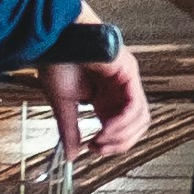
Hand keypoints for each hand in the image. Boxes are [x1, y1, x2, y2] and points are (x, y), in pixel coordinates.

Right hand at [41, 32, 150, 163]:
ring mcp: (126, 80)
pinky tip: (107, 127)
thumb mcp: (62, 104)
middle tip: (99, 148)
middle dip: (118, 143)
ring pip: (140, 118)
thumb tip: (71, 155)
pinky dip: (123, 122)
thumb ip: (70, 130)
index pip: (120, 128)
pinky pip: (136, 105)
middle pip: (136, 126)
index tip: (93, 149)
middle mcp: (118, 89)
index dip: (110, 144)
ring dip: (121, 135)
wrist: (52, 38)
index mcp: (104, 97)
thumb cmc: (55, 59)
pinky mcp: (129, 71)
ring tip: (102, 138)